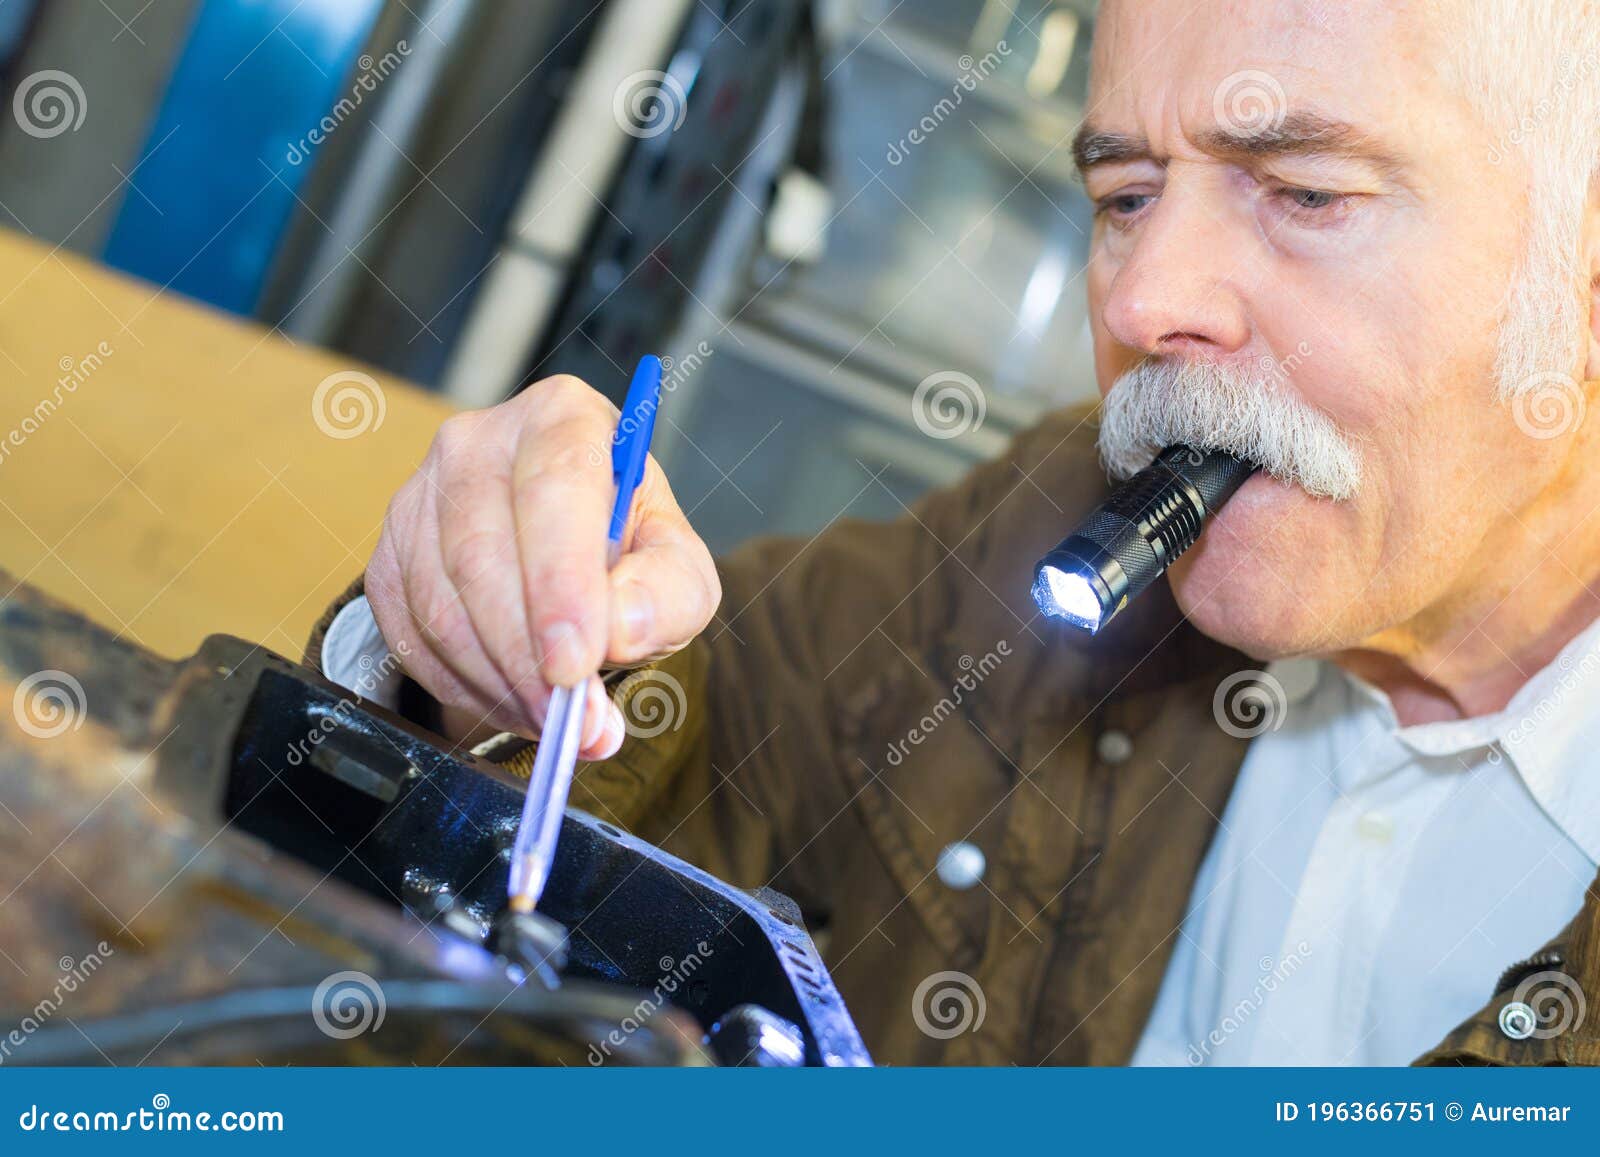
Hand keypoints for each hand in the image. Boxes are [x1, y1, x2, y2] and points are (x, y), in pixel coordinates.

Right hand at [365, 374, 720, 759]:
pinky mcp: (388, 552)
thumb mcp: (676, 569)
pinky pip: (408, 633)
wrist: (566, 561)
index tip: (576, 662)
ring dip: (498, 679)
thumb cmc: (626, 552)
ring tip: (553, 718)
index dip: (560, 581)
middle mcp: (480, 441)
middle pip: (483, 553)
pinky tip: (510, 699)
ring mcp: (421, 494)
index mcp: (564, 419)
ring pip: (440, 603)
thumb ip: (669, 593)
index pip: (556, 485)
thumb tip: (622, 627)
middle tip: (571, 718)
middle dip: (528, 656)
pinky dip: (462, 684)